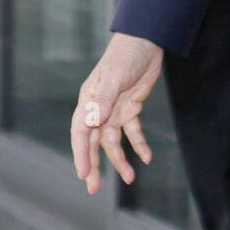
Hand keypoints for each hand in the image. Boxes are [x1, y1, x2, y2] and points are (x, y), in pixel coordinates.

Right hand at [70, 33, 163, 193]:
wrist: (145, 41)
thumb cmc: (125, 56)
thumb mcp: (115, 78)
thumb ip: (103, 100)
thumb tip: (92, 122)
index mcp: (89, 101)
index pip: (81, 133)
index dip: (81, 154)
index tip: (84, 174)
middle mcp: (99, 108)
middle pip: (93, 142)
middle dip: (94, 165)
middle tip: (93, 189)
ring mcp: (114, 109)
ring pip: (113, 141)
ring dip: (120, 159)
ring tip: (130, 179)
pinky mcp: (131, 107)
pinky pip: (133, 131)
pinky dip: (139, 144)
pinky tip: (147, 158)